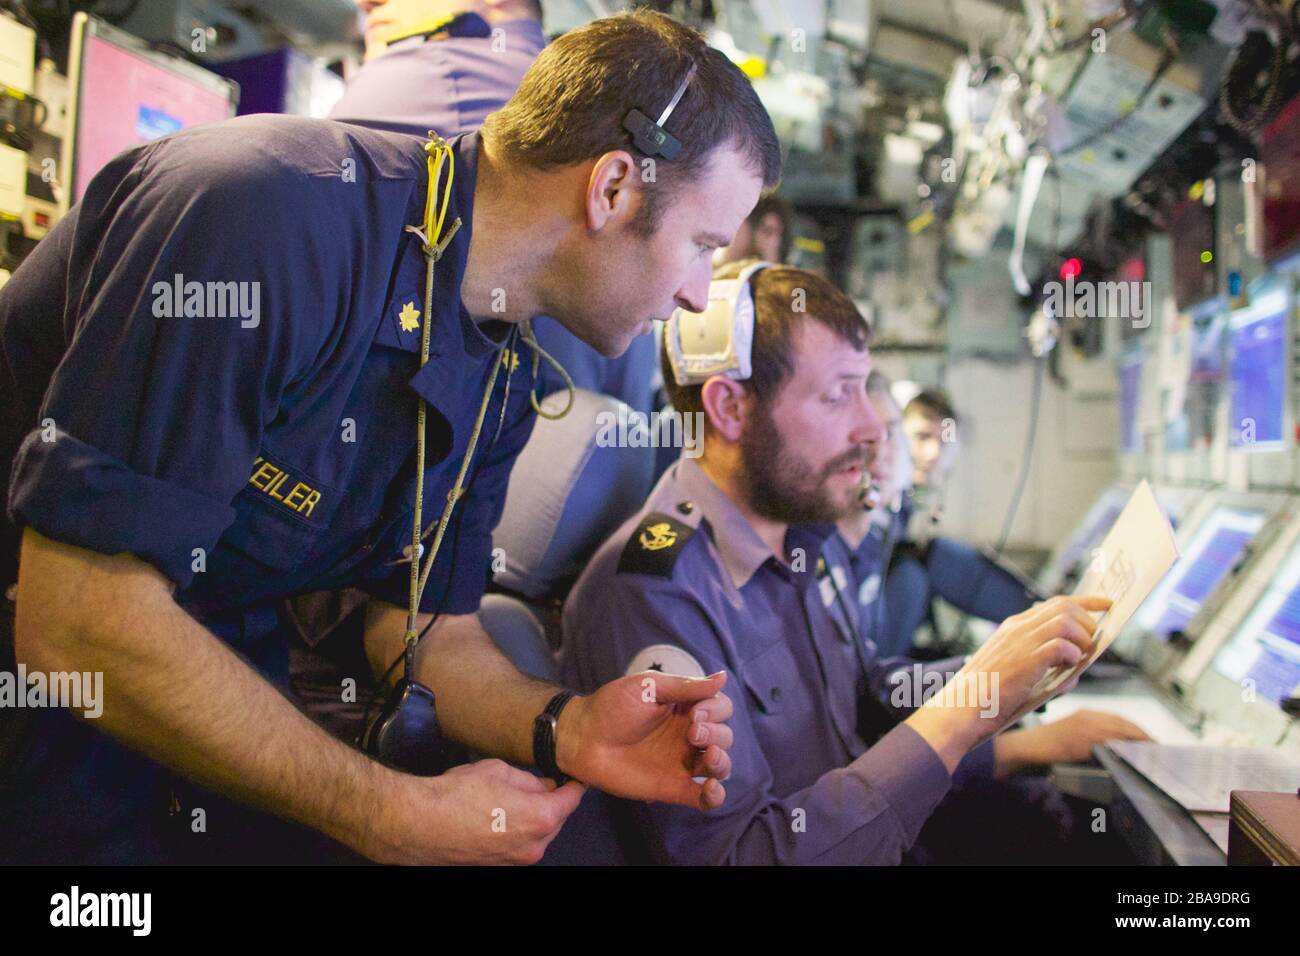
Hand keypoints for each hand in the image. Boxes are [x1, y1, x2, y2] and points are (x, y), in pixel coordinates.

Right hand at [366, 759, 585, 864]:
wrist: (419, 825)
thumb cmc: (457, 794)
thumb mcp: (498, 771)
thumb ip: (530, 780)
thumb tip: (544, 785)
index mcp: (541, 818)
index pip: (571, 800)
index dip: (574, 785)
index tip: (576, 777)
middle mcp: (534, 846)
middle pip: (556, 820)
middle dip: (552, 801)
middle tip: (541, 783)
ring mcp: (517, 861)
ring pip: (538, 834)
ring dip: (533, 817)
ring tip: (512, 798)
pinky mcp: (499, 866)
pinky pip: (519, 845)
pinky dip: (517, 831)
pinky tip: (498, 816)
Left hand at [555, 671, 732, 809]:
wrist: (582, 737)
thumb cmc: (611, 706)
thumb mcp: (648, 687)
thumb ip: (685, 686)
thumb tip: (723, 677)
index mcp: (685, 708)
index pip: (720, 708)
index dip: (716, 710)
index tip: (695, 712)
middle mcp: (688, 736)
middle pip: (724, 736)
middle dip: (716, 733)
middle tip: (691, 731)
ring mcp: (681, 763)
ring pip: (719, 766)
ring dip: (721, 761)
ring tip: (708, 756)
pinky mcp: (672, 788)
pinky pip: (703, 798)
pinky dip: (715, 796)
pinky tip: (710, 788)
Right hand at [908, 596, 1111, 769]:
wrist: (960, 710)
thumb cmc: (983, 698)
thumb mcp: (1015, 673)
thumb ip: (1044, 667)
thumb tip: (1075, 669)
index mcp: (1012, 629)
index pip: (1055, 603)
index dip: (1085, 602)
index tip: (1104, 604)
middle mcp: (1017, 628)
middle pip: (1065, 605)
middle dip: (1089, 620)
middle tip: (1095, 640)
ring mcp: (1020, 641)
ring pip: (1067, 620)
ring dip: (1081, 639)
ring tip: (1078, 658)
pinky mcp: (1025, 659)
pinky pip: (1061, 646)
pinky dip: (1071, 657)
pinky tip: (1065, 669)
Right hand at [998, 710, 1150, 774]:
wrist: (1022, 749)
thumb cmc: (1043, 746)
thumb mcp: (1070, 735)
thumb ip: (1090, 737)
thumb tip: (1116, 749)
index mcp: (1086, 715)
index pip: (1122, 721)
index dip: (1139, 732)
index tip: (1151, 743)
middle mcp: (1089, 717)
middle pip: (1126, 726)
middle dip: (1144, 738)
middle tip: (1158, 751)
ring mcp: (1086, 728)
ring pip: (1122, 733)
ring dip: (1140, 744)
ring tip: (1152, 757)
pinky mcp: (1083, 741)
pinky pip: (1111, 744)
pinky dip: (1125, 750)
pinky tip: (1134, 759)